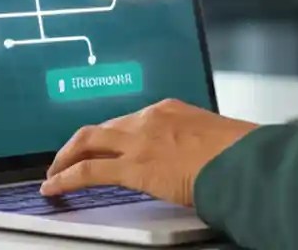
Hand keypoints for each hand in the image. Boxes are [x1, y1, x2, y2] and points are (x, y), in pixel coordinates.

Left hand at [40, 99, 257, 205]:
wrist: (243, 160)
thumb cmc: (240, 152)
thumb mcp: (217, 139)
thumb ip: (198, 145)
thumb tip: (201, 159)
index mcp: (170, 110)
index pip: (129, 121)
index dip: (112, 136)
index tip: (106, 145)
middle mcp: (149, 119)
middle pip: (103, 129)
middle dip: (81, 144)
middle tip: (67, 157)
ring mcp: (139, 141)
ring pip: (88, 143)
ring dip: (66, 159)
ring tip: (54, 173)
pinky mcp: (133, 167)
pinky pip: (87, 171)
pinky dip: (65, 179)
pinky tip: (54, 187)